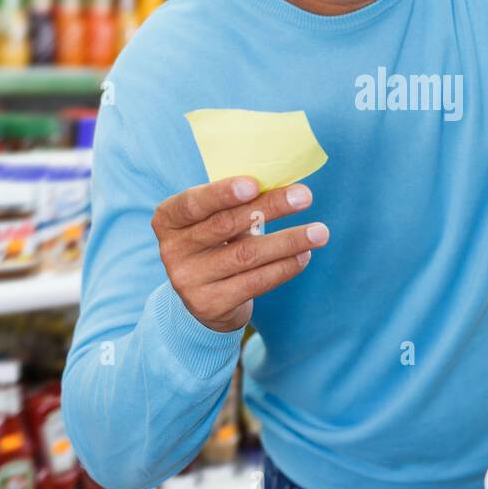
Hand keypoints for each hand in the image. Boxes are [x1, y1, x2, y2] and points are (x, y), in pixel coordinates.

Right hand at [151, 177, 327, 331]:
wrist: (204, 300)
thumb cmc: (217, 243)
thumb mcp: (214, 220)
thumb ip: (236, 204)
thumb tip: (284, 185)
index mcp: (168, 219)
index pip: (193, 203)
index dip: (222, 193)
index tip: (255, 184)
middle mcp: (171, 251)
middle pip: (225, 225)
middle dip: (269, 207)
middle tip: (305, 196)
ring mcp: (187, 281)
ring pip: (246, 255)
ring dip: (288, 241)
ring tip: (319, 232)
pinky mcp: (209, 304)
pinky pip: (254, 282)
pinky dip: (284, 267)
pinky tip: (304, 255)